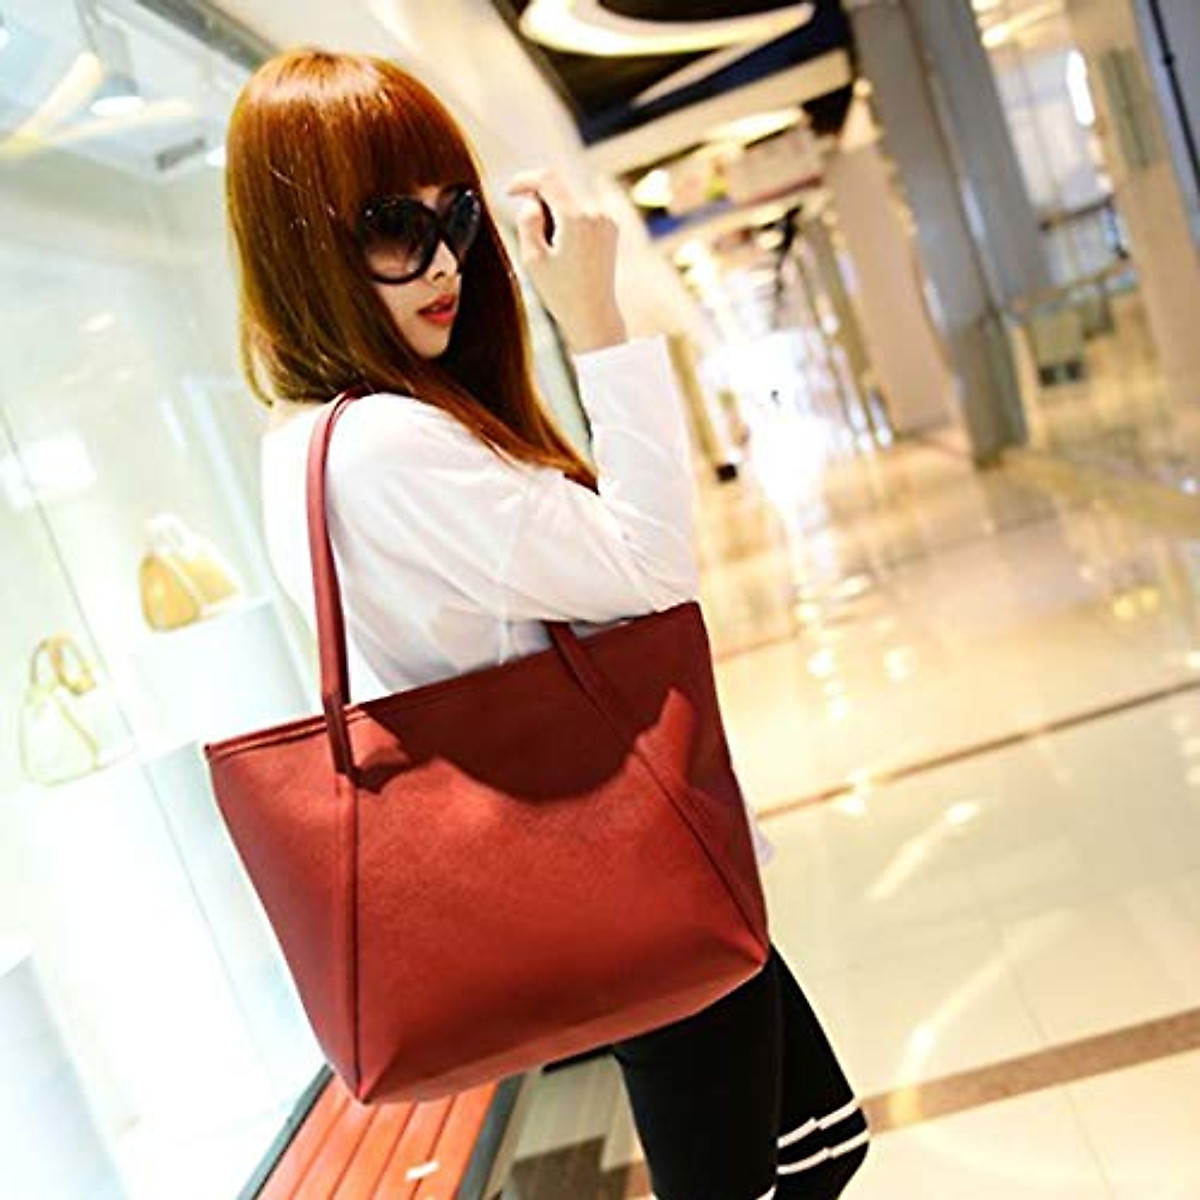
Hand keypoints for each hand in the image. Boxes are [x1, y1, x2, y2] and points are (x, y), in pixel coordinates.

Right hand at [505, 167, 627, 352]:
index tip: (510, 192)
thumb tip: (532, 201)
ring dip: (554, 214)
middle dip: (540, 204)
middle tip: (534, 237)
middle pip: (559, 189)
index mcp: (576, 219)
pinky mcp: (610, 227)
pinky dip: (568, 221)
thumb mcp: (532, 259)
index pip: (547, 179)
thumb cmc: (562, 293)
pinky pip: (582, 211)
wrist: (593, 315)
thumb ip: (527, 222)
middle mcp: (596, 213)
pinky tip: (567, 250)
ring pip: (570, 200)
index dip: (524, 180)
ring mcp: (606, 219)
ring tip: (554, 251)